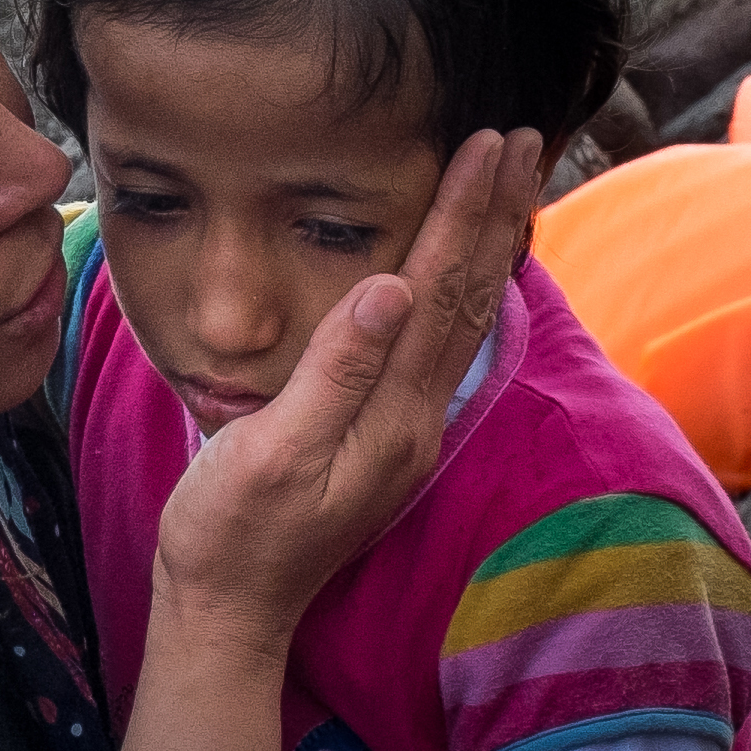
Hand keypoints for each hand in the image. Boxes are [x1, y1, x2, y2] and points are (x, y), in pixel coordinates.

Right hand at [119, 127, 543, 750]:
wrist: (227, 610)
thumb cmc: (230, 534)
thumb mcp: (269, 452)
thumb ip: (333, 371)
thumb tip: (389, 287)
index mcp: (391, 416)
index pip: (438, 291)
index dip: (462, 213)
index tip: (489, 145)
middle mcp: (414, 420)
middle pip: (468, 297)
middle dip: (494, 214)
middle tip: (523, 140)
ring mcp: (404, 430)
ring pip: (462, 319)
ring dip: (486, 245)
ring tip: (511, 184)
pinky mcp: (385, 436)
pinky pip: (441, 343)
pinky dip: (460, 288)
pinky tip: (462, 268)